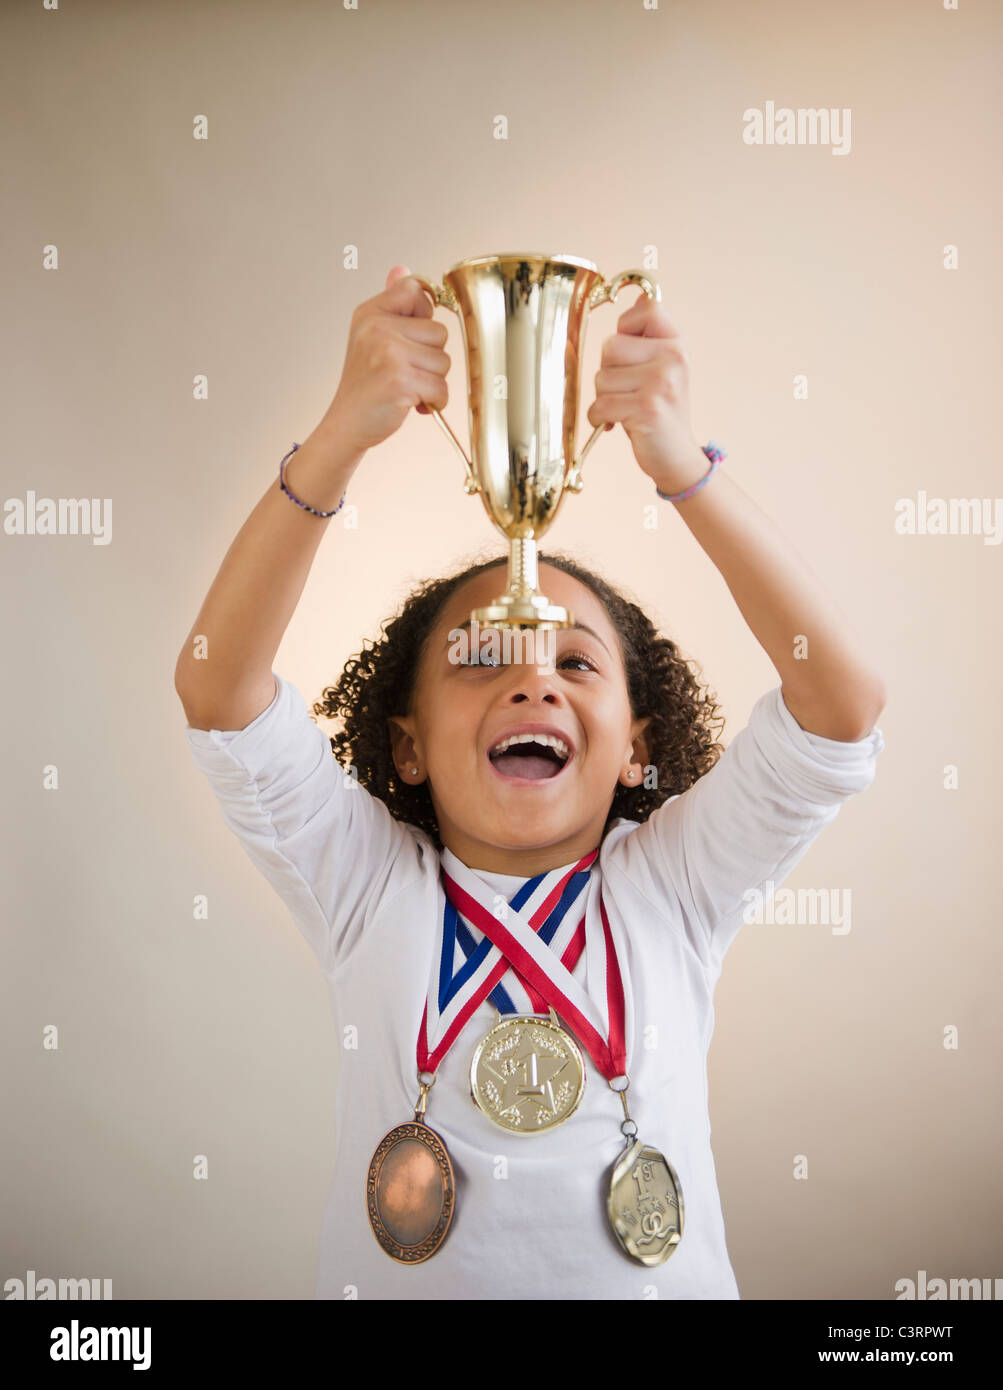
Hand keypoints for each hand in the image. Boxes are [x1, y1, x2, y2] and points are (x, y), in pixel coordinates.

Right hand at [320, 265, 450, 453]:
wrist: (346, 423)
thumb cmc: (364, 384)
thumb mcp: (370, 336)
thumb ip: (391, 303)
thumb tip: (402, 269)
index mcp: (370, 312)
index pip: (415, 291)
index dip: (423, 316)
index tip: (409, 338)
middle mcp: (377, 327)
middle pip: (439, 332)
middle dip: (431, 358)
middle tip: (405, 372)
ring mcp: (388, 352)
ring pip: (444, 361)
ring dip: (433, 382)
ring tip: (408, 388)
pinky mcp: (400, 380)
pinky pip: (441, 387)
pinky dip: (435, 401)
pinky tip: (413, 404)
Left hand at [586, 294, 707, 490]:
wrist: (677, 456)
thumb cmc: (661, 411)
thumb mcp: (662, 367)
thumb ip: (647, 337)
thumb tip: (636, 299)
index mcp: (677, 343)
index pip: (646, 309)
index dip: (627, 327)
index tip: (632, 351)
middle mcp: (673, 358)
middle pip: (610, 346)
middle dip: (608, 372)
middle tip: (628, 391)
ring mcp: (662, 382)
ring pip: (601, 377)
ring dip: (605, 398)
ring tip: (627, 408)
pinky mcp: (647, 407)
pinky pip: (600, 404)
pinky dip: (600, 418)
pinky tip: (616, 423)